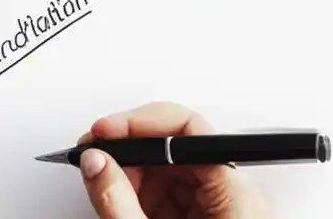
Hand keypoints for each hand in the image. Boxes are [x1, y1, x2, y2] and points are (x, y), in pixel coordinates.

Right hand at [77, 103, 273, 218]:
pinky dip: (140, 193)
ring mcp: (224, 208)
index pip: (189, 130)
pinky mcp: (209, 218)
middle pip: (176, 147)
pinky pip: (171, 192)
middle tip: (93, 154)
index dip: (139, 123)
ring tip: (104, 182)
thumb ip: (119, 202)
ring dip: (131, 173)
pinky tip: (122, 200)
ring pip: (169, 169)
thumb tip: (95, 162)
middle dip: (128, 149)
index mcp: (238, 197)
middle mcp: (239, 197)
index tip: (105, 130)